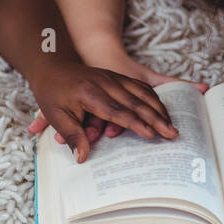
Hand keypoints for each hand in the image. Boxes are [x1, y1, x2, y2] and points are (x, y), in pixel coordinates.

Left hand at [28, 54, 205, 142]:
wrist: (51, 65)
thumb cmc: (52, 92)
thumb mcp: (55, 115)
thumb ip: (71, 136)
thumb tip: (82, 158)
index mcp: (90, 93)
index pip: (117, 111)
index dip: (136, 123)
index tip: (152, 134)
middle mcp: (106, 83)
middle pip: (136, 102)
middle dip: (156, 118)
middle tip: (172, 133)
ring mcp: (113, 77)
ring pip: (142, 92)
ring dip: (159, 108)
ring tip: (172, 125)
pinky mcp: (117, 76)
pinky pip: (140, 86)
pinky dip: (154, 99)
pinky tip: (162, 110)